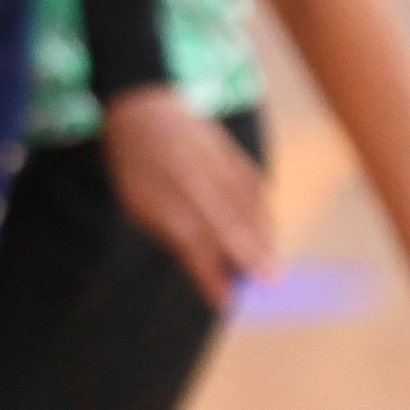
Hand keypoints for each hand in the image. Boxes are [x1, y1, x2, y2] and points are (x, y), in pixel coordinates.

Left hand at [101, 87, 277, 306]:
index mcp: (159, 194)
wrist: (144, 108)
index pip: (189, 240)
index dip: (208, 272)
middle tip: (269, 283)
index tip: (224, 300)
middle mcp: (189, 177)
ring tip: (273, 266)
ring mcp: (212, 160)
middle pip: (225, 221)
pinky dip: (263, 211)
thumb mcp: (137, 203)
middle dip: (248, 254)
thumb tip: (210, 266)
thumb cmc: (137, 167)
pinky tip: (269, 233)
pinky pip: (253, 185)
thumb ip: (172, 233)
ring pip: (246, 204)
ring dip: (263, 236)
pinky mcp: (229, 150)